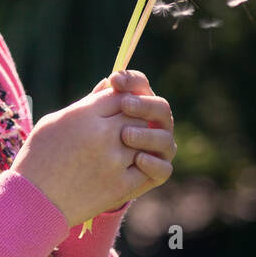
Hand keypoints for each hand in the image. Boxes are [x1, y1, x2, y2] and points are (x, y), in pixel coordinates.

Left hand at [91, 70, 175, 197]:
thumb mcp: (92, 119)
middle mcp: (157, 123)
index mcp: (141, 103)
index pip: (142, 85)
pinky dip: (152, 163)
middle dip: (144, 105)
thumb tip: (106, 83)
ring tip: (126, 135)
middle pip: (161, 108)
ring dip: (147, 135)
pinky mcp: (159, 172)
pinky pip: (164, 168)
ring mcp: (161, 148)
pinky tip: (137, 159)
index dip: (132, 80)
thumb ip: (99, 101)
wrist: (91, 176)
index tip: (115, 81)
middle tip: (125, 105)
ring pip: (164, 138)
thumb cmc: (91, 140)